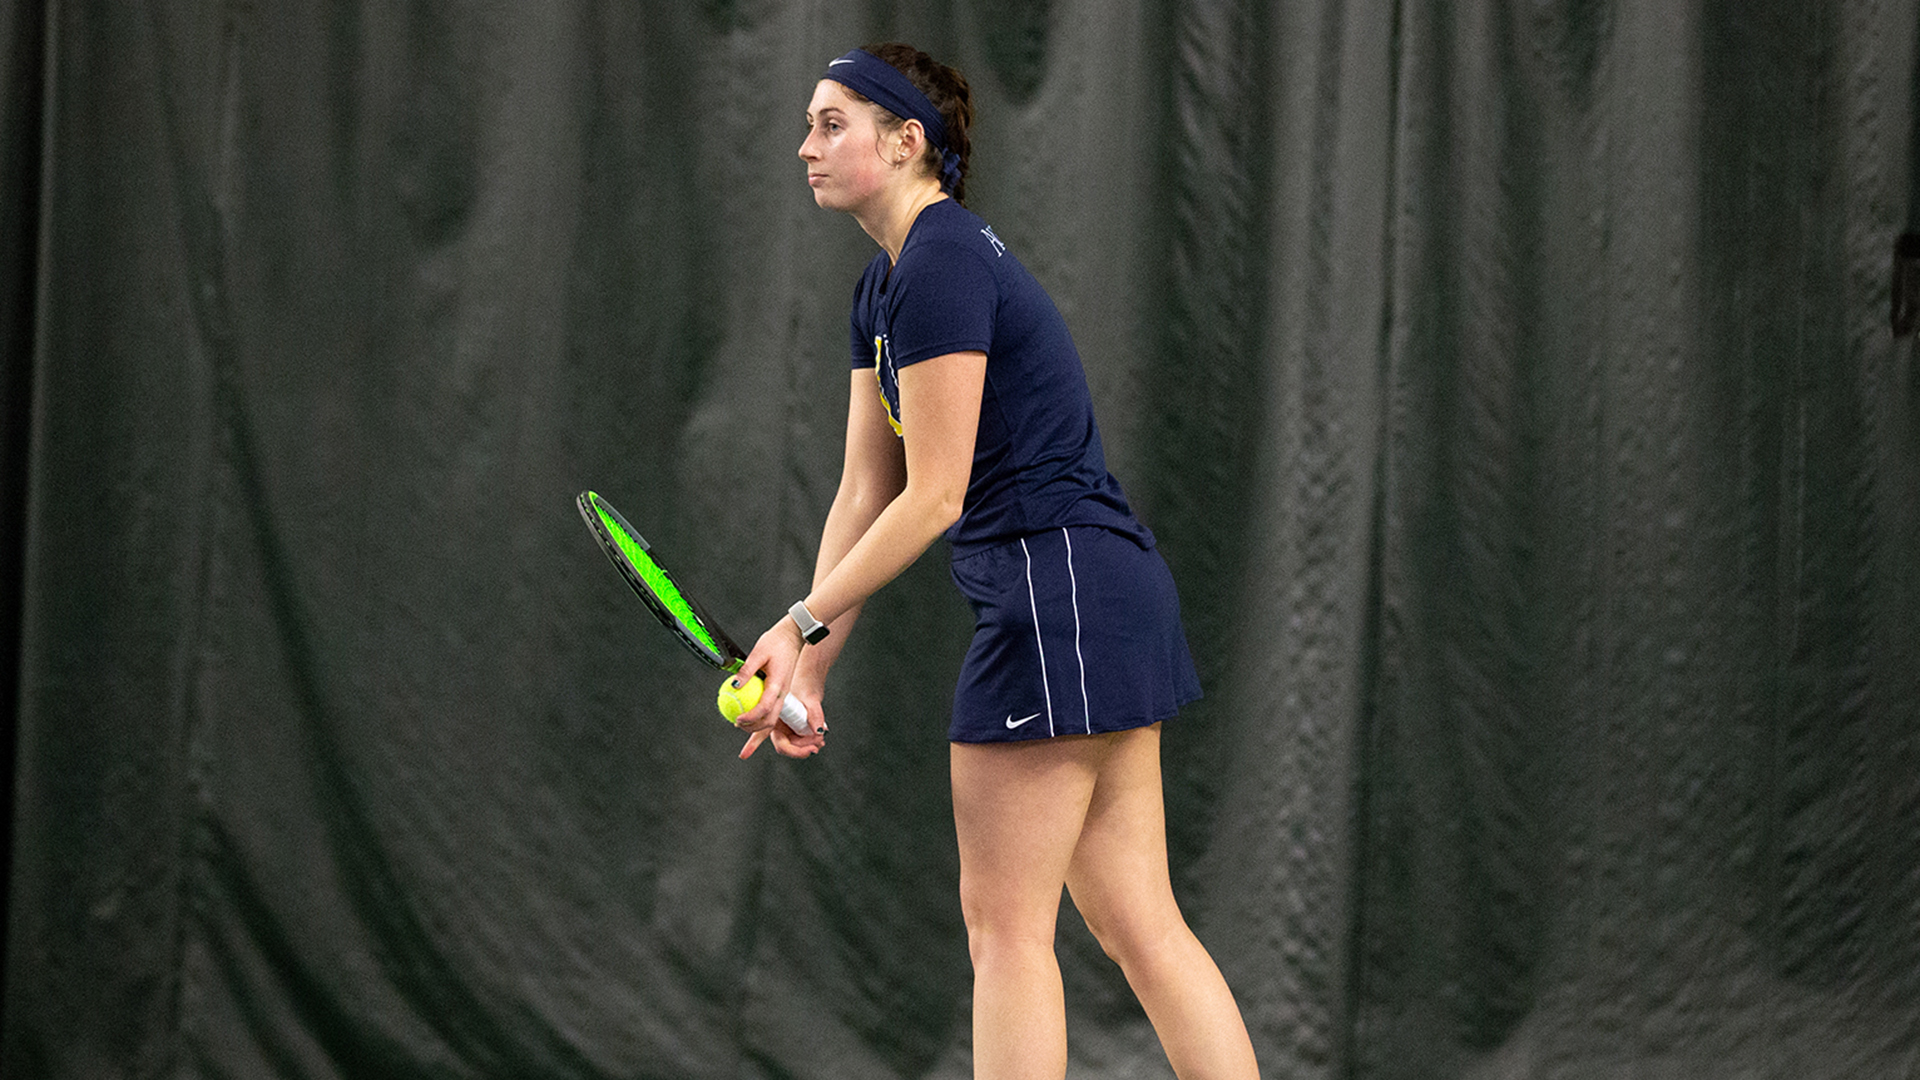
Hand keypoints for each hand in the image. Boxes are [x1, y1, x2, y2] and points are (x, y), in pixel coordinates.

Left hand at [732, 618, 826, 758]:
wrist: (792, 637)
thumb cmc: (776, 642)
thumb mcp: (758, 653)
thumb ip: (747, 671)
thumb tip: (734, 685)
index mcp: (778, 685)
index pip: (764, 708)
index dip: (750, 717)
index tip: (737, 719)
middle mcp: (783, 694)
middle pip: (770, 720)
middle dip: (753, 729)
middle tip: (737, 724)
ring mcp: (783, 694)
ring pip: (772, 719)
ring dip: (757, 726)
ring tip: (741, 724)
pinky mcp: (780, 693)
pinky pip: (771, 710)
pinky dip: (761, 716)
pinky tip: (748, 713)